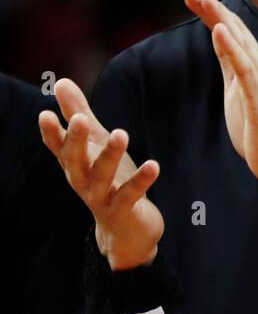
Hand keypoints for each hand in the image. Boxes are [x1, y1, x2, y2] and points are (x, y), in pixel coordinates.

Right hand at [37, 78, 163, 270]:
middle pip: (75, 159)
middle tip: (78, 119)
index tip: (45, 113)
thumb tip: (61, 82)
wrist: (125, 231)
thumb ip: (78, 115)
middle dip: (76, 140)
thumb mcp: (94, 146)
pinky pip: (131, 195)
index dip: (51, 132)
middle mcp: (83, 181)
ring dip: (110, 155)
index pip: (58, 146)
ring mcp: (101, 197)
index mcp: (75, 164)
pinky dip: (141, 181)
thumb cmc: (108, 180)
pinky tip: (154, 165)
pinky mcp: (123, 210)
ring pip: (102, 175)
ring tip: (121, 134)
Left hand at [182, 0, 257, 200]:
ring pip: (240, 43)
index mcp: (251, 66)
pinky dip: (234, 48)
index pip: (229, 32)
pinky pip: (245, 69)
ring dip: (222, 20)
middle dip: (212, 9)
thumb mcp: (236, 90)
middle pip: (233, 31)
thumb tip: (220, 37)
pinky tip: (222, 31)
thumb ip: (230, 63)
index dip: (210, 11)